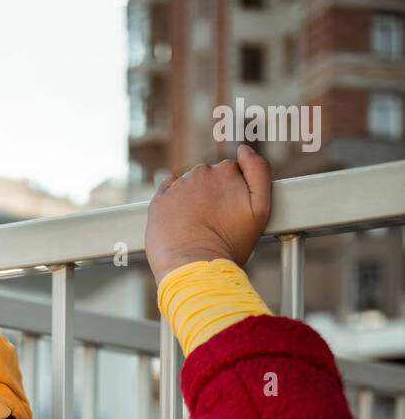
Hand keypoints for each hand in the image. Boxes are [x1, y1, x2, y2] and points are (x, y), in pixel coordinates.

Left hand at [144, 144, 271, 286]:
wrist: (194, 270)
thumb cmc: (230, 245)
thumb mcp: (260, 210)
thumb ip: (260, 172)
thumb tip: (244, 149)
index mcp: (226, 170)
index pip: (231, 174)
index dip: (232, 195)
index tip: (231, 214)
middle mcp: (200, 172)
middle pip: (208, 179)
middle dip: (212, 197)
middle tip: (214, 225)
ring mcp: (177, 186)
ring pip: (187, 187)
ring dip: (192, 201)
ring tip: (196, 229)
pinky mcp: (158, 201)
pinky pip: (166, 194)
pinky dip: (173, 204)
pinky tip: (180, 222)